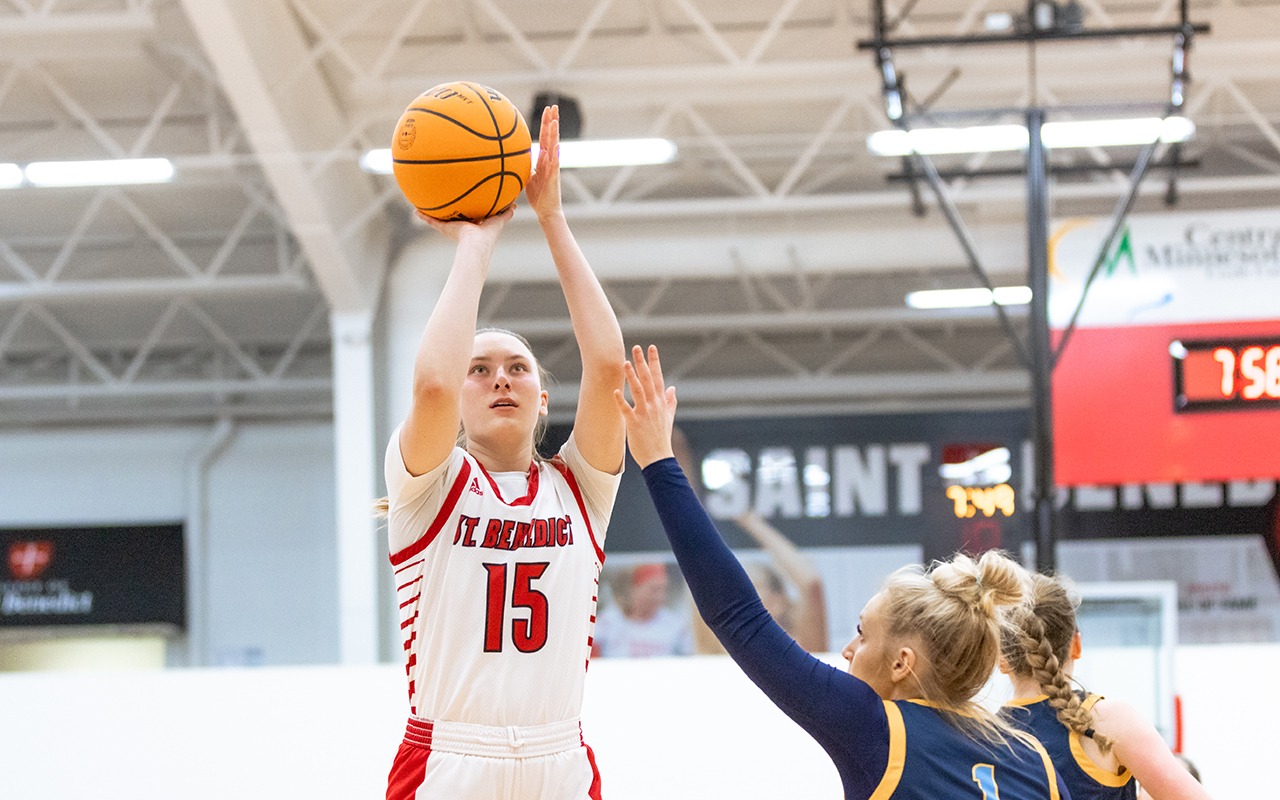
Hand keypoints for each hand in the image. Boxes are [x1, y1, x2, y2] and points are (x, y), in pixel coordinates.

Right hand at [416, 204, 513, 246]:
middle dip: (449, 210)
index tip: (466, 202)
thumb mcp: (499, 220)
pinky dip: (424, 217)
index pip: (470, 215)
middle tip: (443, 200)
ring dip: (433, 213)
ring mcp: (452, 228)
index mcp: (473, 225)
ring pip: (440, 218)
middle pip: (453, 216)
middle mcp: (462, 226)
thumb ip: (505, 213)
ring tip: (425, 203)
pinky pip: (432, 221)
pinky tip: (416, 211)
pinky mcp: (444, 228)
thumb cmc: (488, 235)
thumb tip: (515, 205)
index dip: (469, 208)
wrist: (475, 244)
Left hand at [524, 105, 561, 220]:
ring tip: (555, 120)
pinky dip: (555, 154)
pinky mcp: (553, 178)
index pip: (545, 137)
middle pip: (551, 136)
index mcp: (544, 159)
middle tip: (553, 106)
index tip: (547, 110)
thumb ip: (523, 166)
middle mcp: (550, 160)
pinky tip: (556, 145)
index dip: (546, 124)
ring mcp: (553, 168)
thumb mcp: (527, 177)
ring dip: (555, 134)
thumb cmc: (538, 195)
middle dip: (552, 121)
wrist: (546, 211)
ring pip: (554, 147)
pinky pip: (554, 164)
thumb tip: (512, 158)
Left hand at [613, 344, 677, 468]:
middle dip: (642, 363)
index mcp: (661, 402)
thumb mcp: (668, 418)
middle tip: (636, 347)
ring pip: (638, 390)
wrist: (659, 458)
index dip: (655, 362)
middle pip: (648, 379)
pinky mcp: (634, 423)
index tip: (651, 348)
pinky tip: (615, 390)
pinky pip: (626, 409)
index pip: (659, 377)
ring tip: (625, 362)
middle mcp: (653, 405)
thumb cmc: (661, 438)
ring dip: (632, 376)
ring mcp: (644, 413)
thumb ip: (670, 402)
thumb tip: (673, 388)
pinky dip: (621, 400)